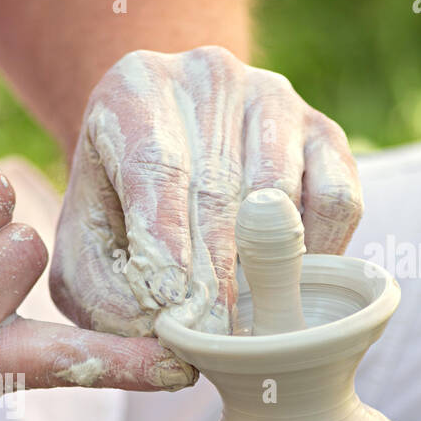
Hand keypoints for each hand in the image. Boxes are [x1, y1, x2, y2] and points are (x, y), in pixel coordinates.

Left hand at [51, 46, 362, 336]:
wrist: (162, 153)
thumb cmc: (116, 211)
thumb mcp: (84, 246)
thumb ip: (100, 289)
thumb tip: (159, 327)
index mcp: (135, 91)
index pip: (157, 165)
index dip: (167, 238)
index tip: (172, 301)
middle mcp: (208, 80)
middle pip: (220, 185)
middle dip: (215, 274)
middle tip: (211, 341)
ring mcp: (274, 99)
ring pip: (280, 193)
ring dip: (266, 268)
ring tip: (245, 325)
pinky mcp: (324, 132)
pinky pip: (336, 200)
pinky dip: (317, 255)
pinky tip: (287, 290)